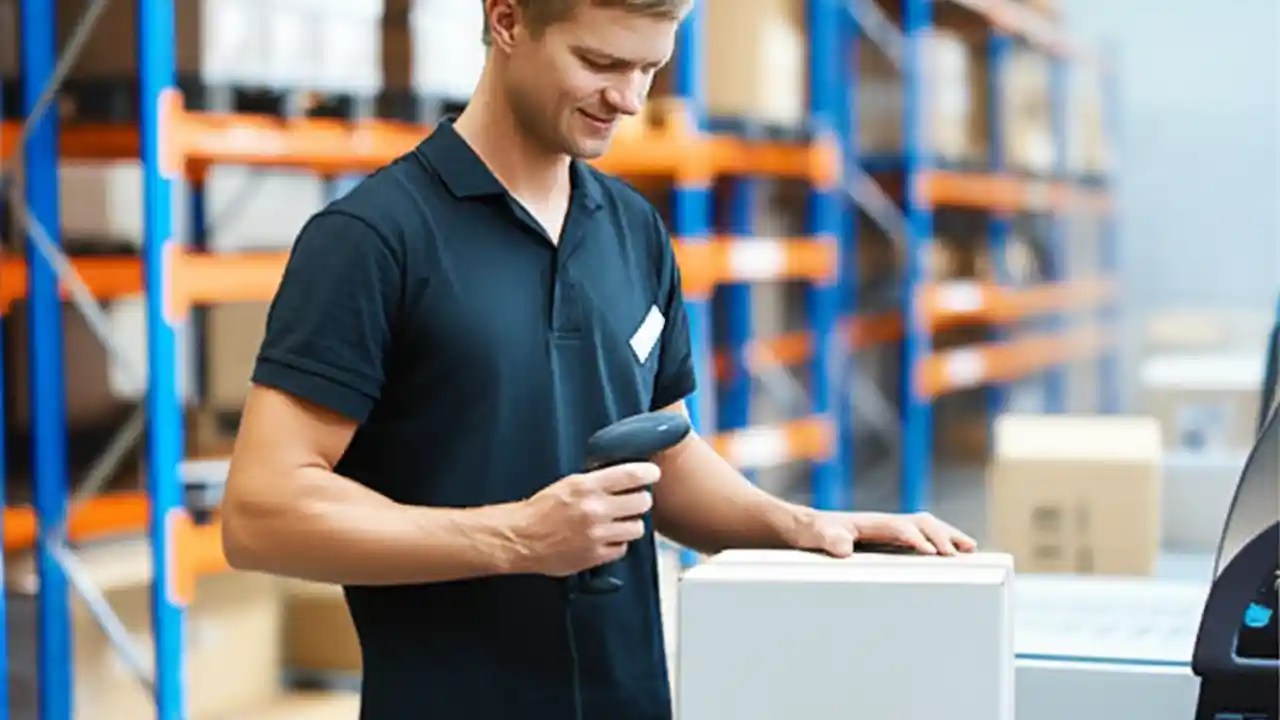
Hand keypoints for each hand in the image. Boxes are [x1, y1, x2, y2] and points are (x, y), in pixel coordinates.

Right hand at [510, 463, 660, 576]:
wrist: (521, 537)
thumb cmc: (541, 510)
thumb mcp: (568, 485)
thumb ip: (597, 482)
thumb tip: (625, 478)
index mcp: (587, 486)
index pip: (630, 475)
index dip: (648, 473)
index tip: (653, 473)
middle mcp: (595, 509)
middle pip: (642, 502)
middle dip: (640, 500)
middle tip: (634, 502)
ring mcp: (597, 534)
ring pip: (637, 527)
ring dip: (630, 524)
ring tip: (618, 523)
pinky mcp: (595, 555)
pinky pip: (622, 548)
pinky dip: (617, 544)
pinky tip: (606, 539)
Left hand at [790, 509, 976, 557]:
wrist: (810, 527)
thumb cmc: (816, 531)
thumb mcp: (818, 535)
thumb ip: (830, 539)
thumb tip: (844, 548)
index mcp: (872, 521)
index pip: (899, 527)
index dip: (915, 538)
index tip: (930, 552)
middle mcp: (887, 522)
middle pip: (922, 523)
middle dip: (940, 536)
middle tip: (955, 554)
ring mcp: (893, 529)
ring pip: (928, 527)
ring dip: (949, 536)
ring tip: (970, 549)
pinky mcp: (894, 539)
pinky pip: (925, 536)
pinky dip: (943, 541)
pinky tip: (957, 552)